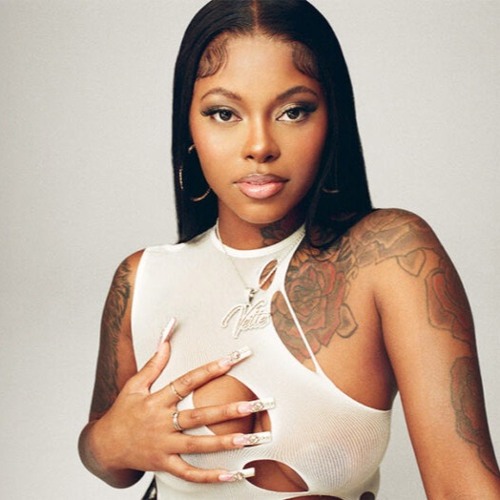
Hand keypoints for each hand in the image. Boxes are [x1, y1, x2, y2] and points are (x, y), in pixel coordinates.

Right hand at [91, 341, 266, 482]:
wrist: (104, 447)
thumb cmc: (122, 412)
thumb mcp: (134, 385)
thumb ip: (154, 363)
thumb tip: (167, 338)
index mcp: (157, 400)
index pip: (187, 382)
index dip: (209, 370)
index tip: (230, 361)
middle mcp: (162, 423)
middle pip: (197, 415)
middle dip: (225, 410)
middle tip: (251, 405)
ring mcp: (164, 445)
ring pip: (196, 445)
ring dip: (223, 442)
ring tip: (246, 438)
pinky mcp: (164, 464)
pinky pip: (188, 472)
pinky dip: (208, 476)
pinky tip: (229, 474)